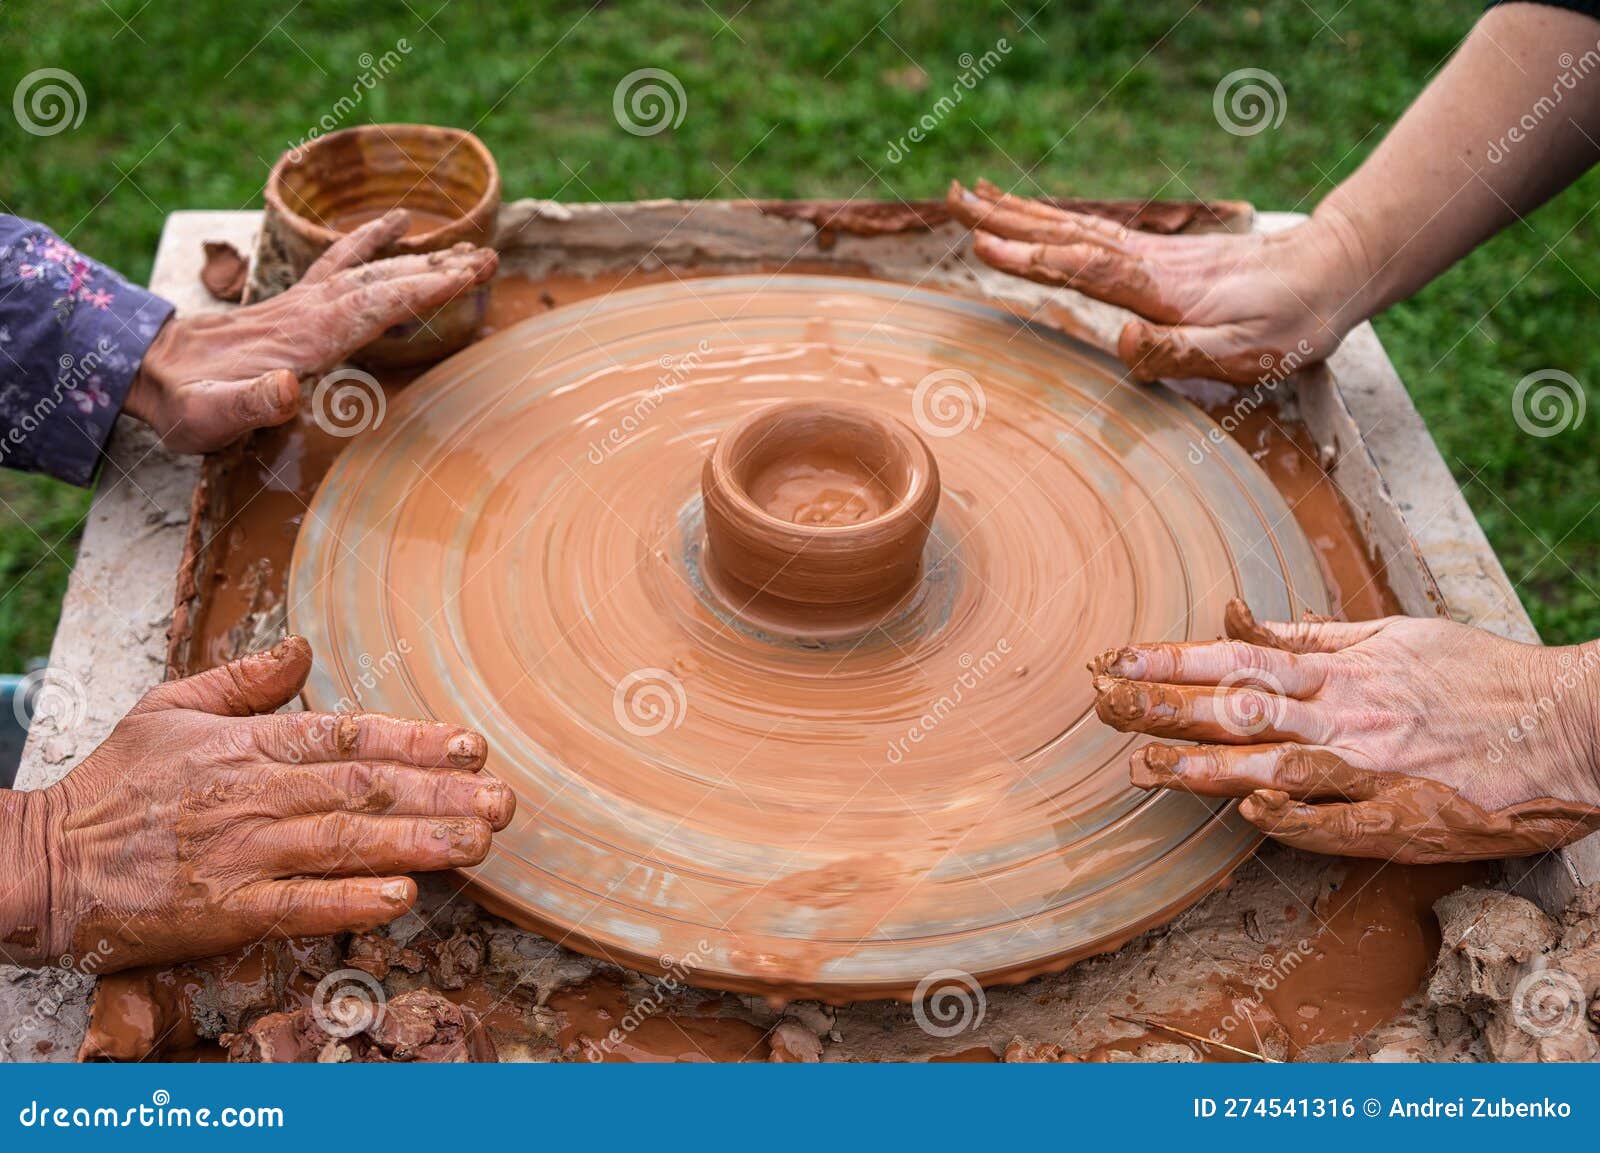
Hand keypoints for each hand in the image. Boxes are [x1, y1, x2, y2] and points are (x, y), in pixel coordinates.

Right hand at [0, 636, 513, 971]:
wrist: (41, 862)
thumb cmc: (111, 786)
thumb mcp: (170, 708)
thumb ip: (244, 680)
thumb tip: (303, 647)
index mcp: (249, 746)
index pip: (349, 738)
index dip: (416, 742)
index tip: (472, 747)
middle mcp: (255, 795)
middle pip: (364, 790)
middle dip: (440, 795)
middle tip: (504, 801)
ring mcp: (242, 853)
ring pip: (346, 844)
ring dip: (418, 843)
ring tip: (477, 844)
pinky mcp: (223, 909)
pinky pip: (299, 904)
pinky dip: (352, 901)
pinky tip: (402, 897)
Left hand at [124, 210, 497, 452]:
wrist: (150, 373)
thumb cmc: (186, 406)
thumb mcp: (211, 417)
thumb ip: (250, 403)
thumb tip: (284, 387)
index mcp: (305, 339)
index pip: (377, 306)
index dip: (426, 290)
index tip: (469, 275)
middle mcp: (310, 312)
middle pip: (384, 282)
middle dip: (438, 271)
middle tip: (489, 260)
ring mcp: (303, 304)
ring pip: (370, 271)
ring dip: (418, 259)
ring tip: (464, 247)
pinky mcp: (296, 305)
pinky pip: (341, 264)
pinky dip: (370, 240)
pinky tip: (393, 224)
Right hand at [947, 179, 1376, 384]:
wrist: (1332, 271)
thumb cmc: (1289, 325)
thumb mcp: (1243, 354)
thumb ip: (1180, 353)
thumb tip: (1121, 343)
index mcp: (1159, 291)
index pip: (1083, 269)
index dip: (1032, 258)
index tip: (984, 245)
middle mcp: (1149, 263)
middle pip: (1066, 236)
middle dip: (1008, 222)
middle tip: (956, 202)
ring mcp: (1153, 254)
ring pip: (1076, 228)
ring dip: (1023, 214)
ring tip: (978, 198)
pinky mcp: (1161, 255)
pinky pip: (1094, 232)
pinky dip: (1057, 221)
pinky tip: (1041, 221)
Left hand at [1090, 601, 1599, 862]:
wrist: (1572, 724)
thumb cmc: (1477, 679)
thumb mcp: (1392, 636)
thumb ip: (1308, 635)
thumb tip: (1234, 615)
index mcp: (1342, 669)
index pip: (1236, 657)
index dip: (1170, 659)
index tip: (1112, 659)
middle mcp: (1347, 713)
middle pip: (1240, 707)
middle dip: (1163, 706)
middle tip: (1097, 704)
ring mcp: (1375, 767)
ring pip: (1276, 763)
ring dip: (1204, 767)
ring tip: (1141, 769)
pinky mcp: (1408, 817)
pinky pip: (1341, 822)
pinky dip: (1296, 817)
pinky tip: (1250, 814)